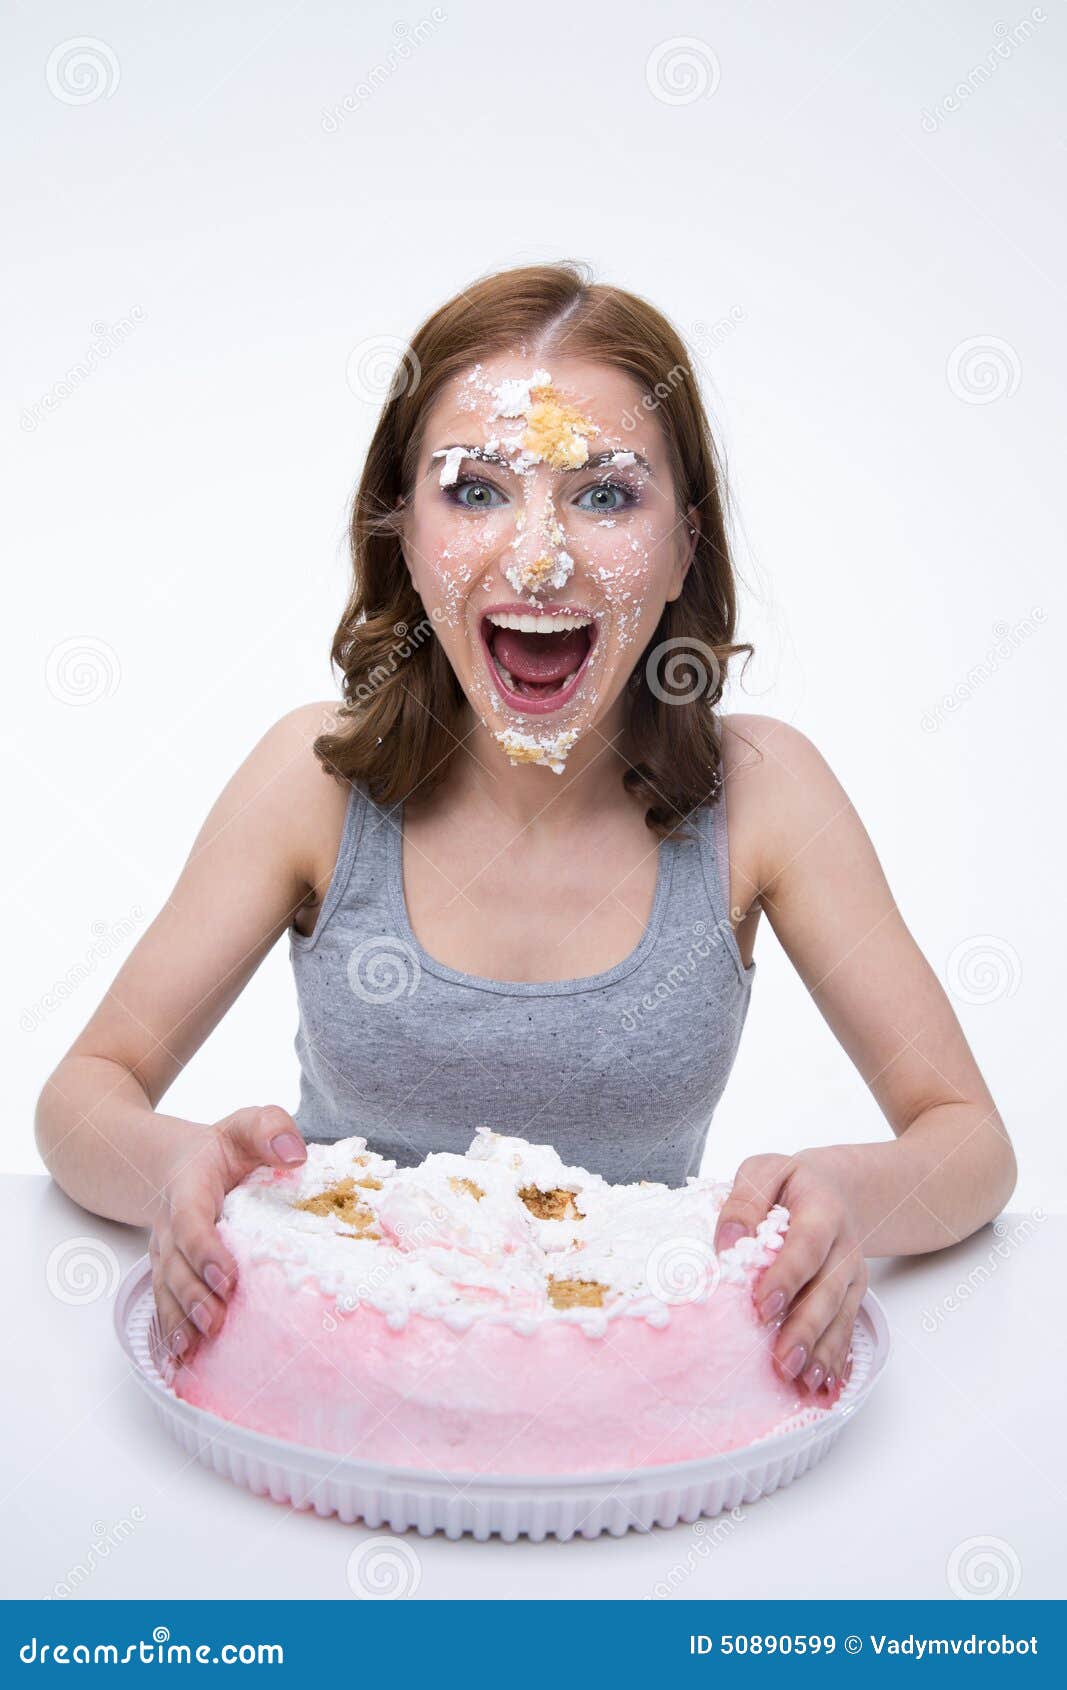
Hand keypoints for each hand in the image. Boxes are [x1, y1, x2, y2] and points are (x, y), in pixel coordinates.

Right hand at [149, 1105, 305, 1362]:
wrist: (176, 1163)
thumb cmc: (224, 1148)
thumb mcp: (248, 1125)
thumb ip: (270, 1128)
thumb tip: (294, 1154)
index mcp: (190, 1188)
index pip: (190, 1220)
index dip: (204, 1249)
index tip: (227, 1275)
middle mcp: (171, 1225)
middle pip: (175, 1264)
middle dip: (192, 1295)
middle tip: (215, 1320)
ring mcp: (166, 1253)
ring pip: (165, 1288)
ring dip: (179, 1319)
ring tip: (195, 1346)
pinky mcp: (169, 1272)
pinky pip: (164, 1303)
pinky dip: (169, 1330)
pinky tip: (180, 1358)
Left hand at [714, 1152, 867, 1396]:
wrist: (832, 1190)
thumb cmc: (787, 1184)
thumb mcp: (763, 1172)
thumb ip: (745, 1202)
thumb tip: (727, 1243)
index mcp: (822, 1211)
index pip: (807, 1246)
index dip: (788, 1277)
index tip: (763, 1306)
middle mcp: (844, 1246)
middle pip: (828, 1290)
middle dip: (805, 1328)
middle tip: (781, 1359)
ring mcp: (852, 1275)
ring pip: (840, 1316)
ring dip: (821, 1351)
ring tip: (801, 1380)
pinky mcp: (852, 1296)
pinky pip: (847, 1330)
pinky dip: (835, 1359)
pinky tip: (821, 1385)